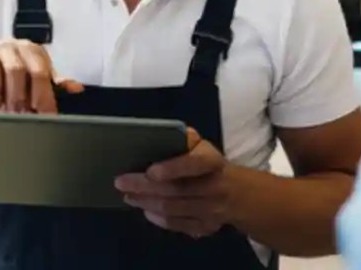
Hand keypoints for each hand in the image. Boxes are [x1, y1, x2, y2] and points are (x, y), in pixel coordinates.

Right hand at [0, 39, 83, 113]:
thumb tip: (76, 88)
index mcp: (34, 53)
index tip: (49, 116)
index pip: (49, 73)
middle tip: (31, 116)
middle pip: (36, 70)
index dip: (50, 96)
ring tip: (11, 112)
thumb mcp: (25, 86)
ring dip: (14, 96)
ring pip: (14, 70)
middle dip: (36, 97)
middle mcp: (18, 47)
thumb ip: (49, 86)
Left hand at [115, 128, 231, 238]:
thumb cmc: (210, 165)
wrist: (239, 194)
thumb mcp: (202, 147)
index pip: (194, 164)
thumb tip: (161, 134)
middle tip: (121, 183)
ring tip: (128, 196)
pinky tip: (145, 210)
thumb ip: (185, 139)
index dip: (173, 168)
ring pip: (174, 209)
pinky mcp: (206, 227)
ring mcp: (212, 211)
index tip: (150, 171)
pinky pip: (178, 225)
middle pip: (177, 190)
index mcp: (213, 162)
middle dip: (145, 187)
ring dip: (147, 203)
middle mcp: (215, 187)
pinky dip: (158, 219)